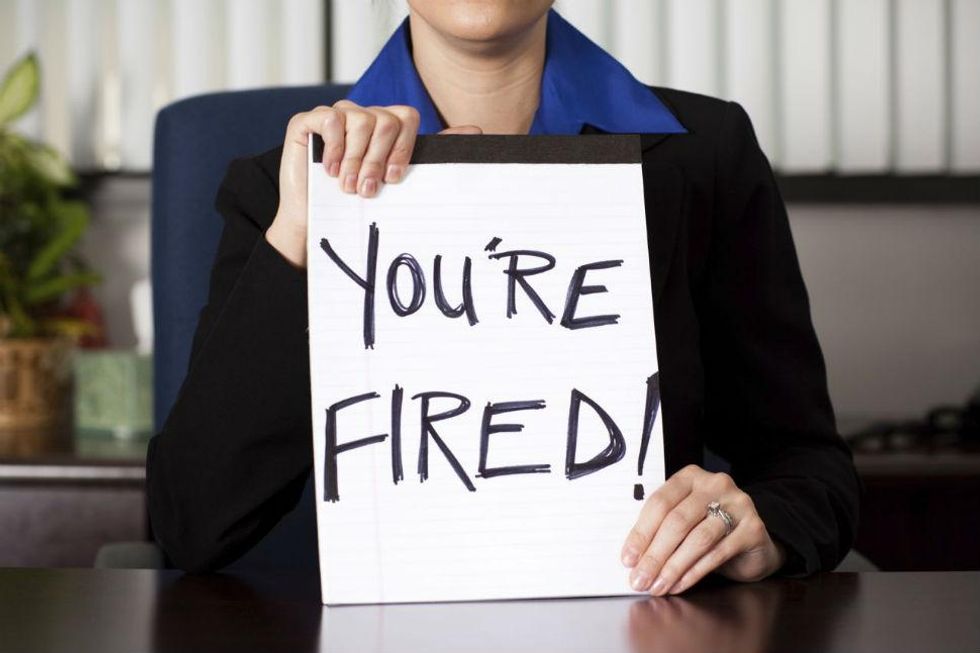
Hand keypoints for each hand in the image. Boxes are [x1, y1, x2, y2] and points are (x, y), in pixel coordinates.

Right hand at [266, 100, 480, 267]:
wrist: (316, 225)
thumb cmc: (359, 206)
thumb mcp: (400, 182)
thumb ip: (433, 155)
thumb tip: (476, 131)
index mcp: (386, 127)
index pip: (406, 118)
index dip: (403, 148)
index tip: (394, 179)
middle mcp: (362, 116)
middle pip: (384, 121)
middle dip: (378, 160)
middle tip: (368, 190)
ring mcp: (335, 116)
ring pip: (359, 120)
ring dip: (356, 160)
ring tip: (348, 186)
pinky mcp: (308, 121)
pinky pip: (330, 119)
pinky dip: (334, 147)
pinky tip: (330, 170)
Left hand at [621, 465, 785, 595]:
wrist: (754, 542)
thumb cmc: (710, 530)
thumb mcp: (684, 521)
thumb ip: (661, 528)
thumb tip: (633, 558)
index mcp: (690, 477)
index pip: (659, 503)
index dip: (641, 533)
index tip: (628, 559)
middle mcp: (715, 484)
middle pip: (677, 521)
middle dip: (654, 555)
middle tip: (640, 579)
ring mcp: (738, 504)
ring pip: (697, 538)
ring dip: (673, 567)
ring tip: (658, 586)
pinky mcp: (753, 528)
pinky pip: (718, 553)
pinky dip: (694, 572)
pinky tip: (679, 584)